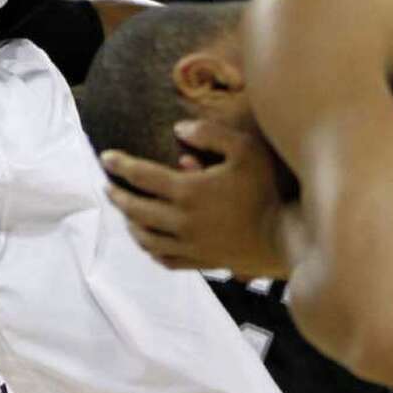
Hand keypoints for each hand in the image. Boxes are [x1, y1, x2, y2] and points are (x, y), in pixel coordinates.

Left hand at [100, 120, 287, 277]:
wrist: (286, 236)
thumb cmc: (267, 187)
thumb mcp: (244, 149)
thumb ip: (209, 135)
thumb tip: (178, 131)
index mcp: (188, 191)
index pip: (143, 176)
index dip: (121, 165)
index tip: (105, 157)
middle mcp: (182, 221)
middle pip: (137, 209)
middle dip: (119, 195)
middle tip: (108, 186)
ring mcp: (190, 245)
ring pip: (146, 238)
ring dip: (131, 223)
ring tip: (126, 213)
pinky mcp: (201, 262)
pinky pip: (165, 259)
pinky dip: (151, 249)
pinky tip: (150, 241)